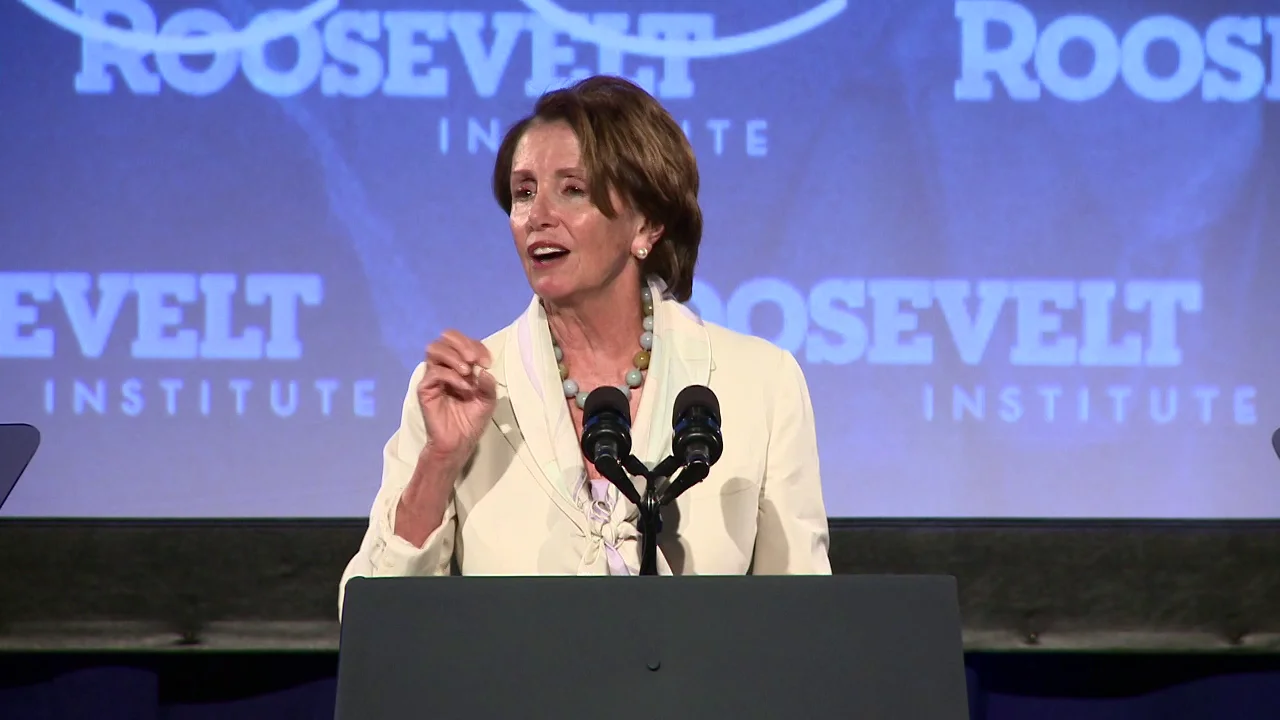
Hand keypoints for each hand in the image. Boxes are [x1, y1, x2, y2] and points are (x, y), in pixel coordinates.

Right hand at [418, 330, 496, 460]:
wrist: (459, 442)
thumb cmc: (472, 420)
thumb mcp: (488, 401)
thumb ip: (488, 385)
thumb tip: (484, 370)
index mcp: (461, 365)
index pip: (464, 342)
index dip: (476, 346)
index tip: (487, 362)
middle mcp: (445, 366)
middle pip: (445, 338)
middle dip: (462, 343)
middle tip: (474, 359)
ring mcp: (433, 376)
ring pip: (434, 349)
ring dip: (453, 355)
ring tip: (467, 371)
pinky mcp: (425, 388)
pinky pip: (434, 372)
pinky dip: (451, 375)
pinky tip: (463, 387)